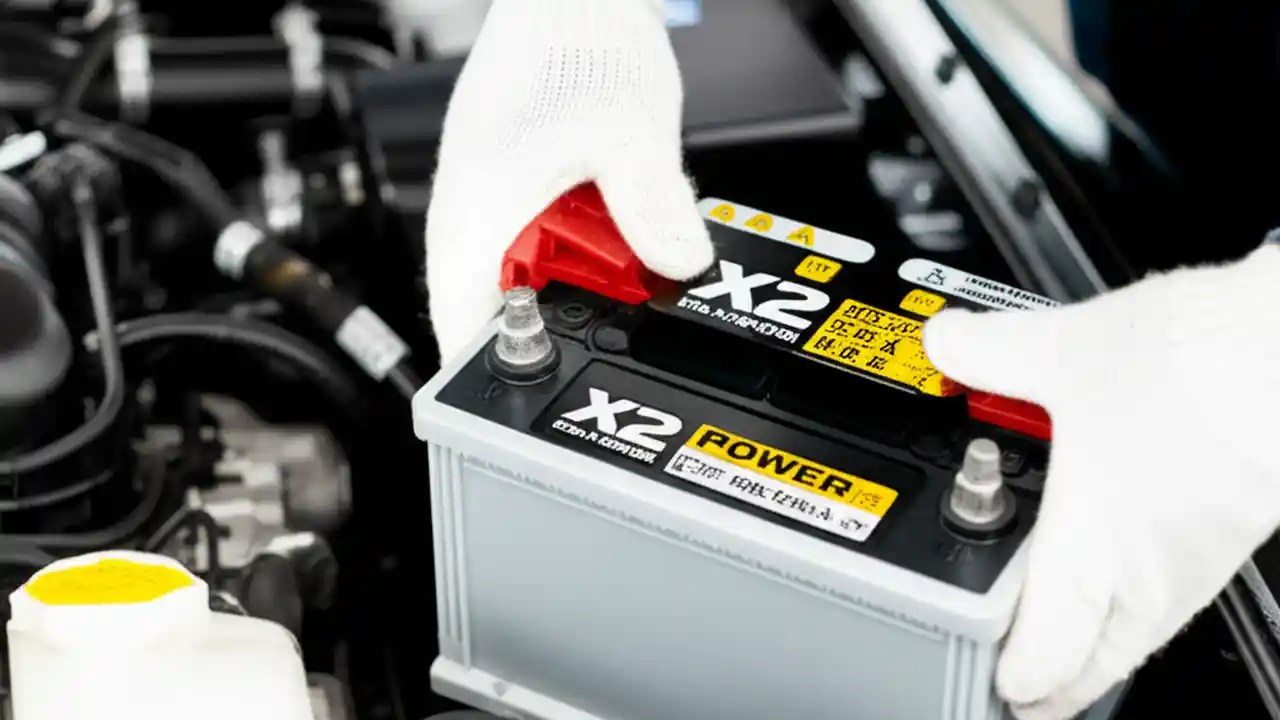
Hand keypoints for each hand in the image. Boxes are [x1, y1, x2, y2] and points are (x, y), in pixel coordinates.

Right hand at [425, 0, 713, 360]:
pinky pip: (529, 226)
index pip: (461, 316)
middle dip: (543, 318)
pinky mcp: (509, 166)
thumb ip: (654, 208)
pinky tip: (608, 226)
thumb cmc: (580, 37)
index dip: (485, 366)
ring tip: (611, 264)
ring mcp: (485, 181)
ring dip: (560, 276)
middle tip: (596, 317)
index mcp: (480, 204)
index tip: (518, 394)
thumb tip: (677, 267)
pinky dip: (566, 240)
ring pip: (510, 261)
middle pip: (489, 297)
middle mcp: (469, 198)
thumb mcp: (632, 135)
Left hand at [923, 246, 1279, 719]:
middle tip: (1035, 696)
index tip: (1002, 687)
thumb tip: (948, 342)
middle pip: (1101, 658)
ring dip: (1105, 645)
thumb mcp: (1062, 350)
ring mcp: (1198, 556)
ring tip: (1077, 651)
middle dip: (1062, 681)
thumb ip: (993, 351)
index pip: (1046, 648)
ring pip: (1144, 629)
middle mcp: (1147, 570)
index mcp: (1089, 547)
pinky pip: (1179, 589)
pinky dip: (1144, 599)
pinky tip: (1135, 571)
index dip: (1019, 677)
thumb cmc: (1194, 368)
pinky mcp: (1236, 527)